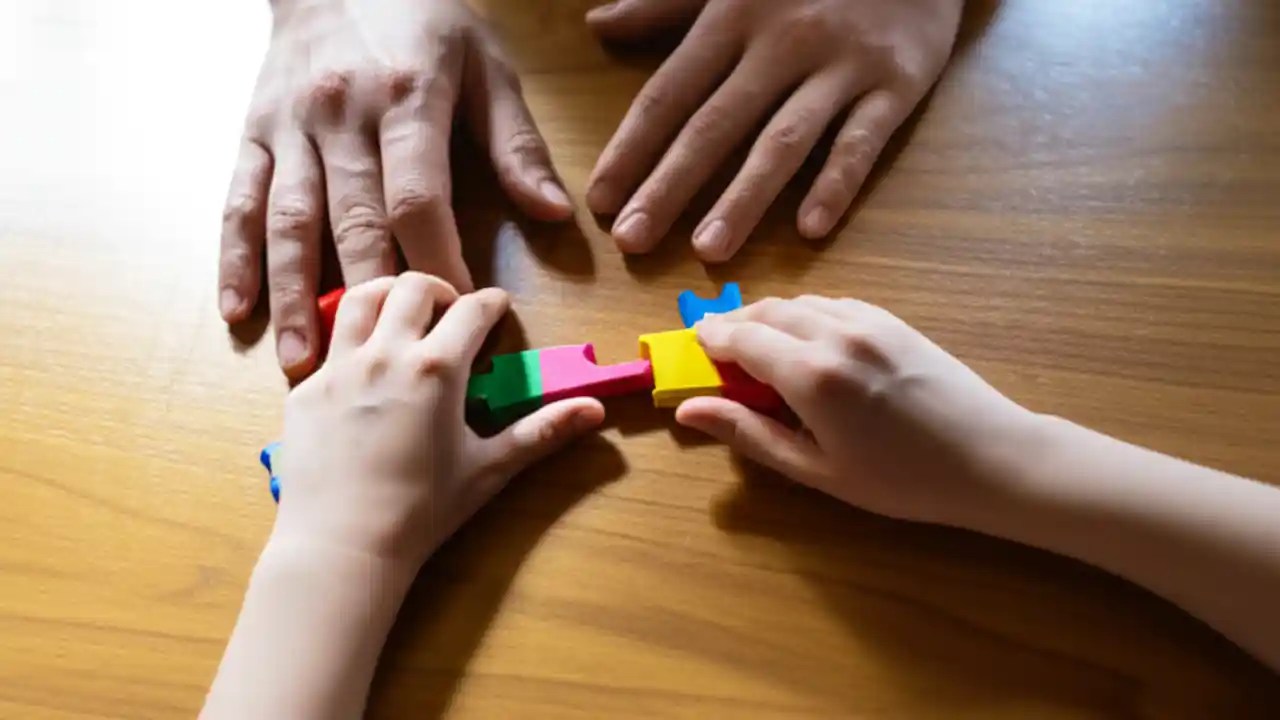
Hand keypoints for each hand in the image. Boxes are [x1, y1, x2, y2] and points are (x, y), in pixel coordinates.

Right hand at [220, 0, 573, 378]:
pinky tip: (239, 309)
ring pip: (289, 220)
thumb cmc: (425, 20)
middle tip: (377, 365)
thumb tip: (556, 214)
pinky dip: (235, 257)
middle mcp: (341, 115)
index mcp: (407, 98)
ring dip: (293, 294)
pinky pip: (238, 201)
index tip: (454, 316)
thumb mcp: (487, 67)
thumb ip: (516, 144)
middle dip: (367, 295)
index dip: (436, 260)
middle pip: (351, 219)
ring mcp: (289, 126)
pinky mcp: (253, 133)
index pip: (417, 197)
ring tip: (302, 360)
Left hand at [271, 273, 603, 568]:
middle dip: (440, 289)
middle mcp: (386, 353)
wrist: (342, 545)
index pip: (473, 308)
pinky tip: (362, 370)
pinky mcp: (305, 389)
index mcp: (438, 367)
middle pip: (413, 286)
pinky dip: (352, 340)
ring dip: (387, 295)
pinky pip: (328, 344)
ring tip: (402, 317)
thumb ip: (542, 431)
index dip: (492, 303)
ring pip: (361, 298)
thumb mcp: (489, 468)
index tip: (498, 308)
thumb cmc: (423, 510)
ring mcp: (338, 367)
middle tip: (450, 313)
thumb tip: (596, 410)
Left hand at [585, 0, 963, 260]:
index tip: (600, 200)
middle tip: (632, 241)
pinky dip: (837, 184)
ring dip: (743, 199)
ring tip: (708, 251)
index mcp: (733, 17)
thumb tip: (598, 25)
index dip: (632, 148)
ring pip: (782, 142)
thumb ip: (665, 3)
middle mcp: (781, 44)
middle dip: (669, 187)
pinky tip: (811, 229)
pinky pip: (862, 142)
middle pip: (715, 125)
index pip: (669, 93)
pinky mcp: (896, 84)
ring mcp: (840, 66)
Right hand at [677, 297, 1038, 528]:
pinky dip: (807, 315)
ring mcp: (868, 321)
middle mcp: (835, 334)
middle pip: (766, 311)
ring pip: (800, 303)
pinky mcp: (893, 320)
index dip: (710, 339)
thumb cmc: (900, 480)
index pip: (741, 338)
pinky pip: (834, 304)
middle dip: (735, 324)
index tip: (692, 347)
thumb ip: (749, 434)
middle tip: (718, 350)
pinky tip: (809, 344)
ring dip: (770, 318)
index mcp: (811, 374)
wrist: (989, 457)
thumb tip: (689, 409)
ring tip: (761, 350)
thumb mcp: (816, 469)